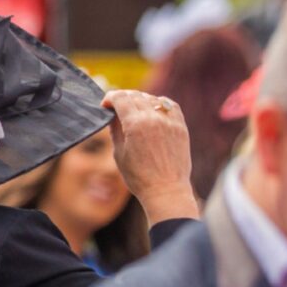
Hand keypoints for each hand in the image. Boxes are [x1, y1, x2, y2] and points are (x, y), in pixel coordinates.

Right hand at [104, 89, 195, 219]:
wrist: (166, 190)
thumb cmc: (138, 176)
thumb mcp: (119, 152)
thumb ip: (115, 128)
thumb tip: (113, 112)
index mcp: (135, 124)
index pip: (120, 97)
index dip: (110, 97)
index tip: (106, 105)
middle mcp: (154, 119)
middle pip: (135, 96)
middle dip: (123, 98)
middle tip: (117, 106)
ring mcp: (170, 122)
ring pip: (153, 99)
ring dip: (141, 100)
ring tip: (134, 110)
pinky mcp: (181, 128)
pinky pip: (171, 106)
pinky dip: (160, 103)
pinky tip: (153, 110)